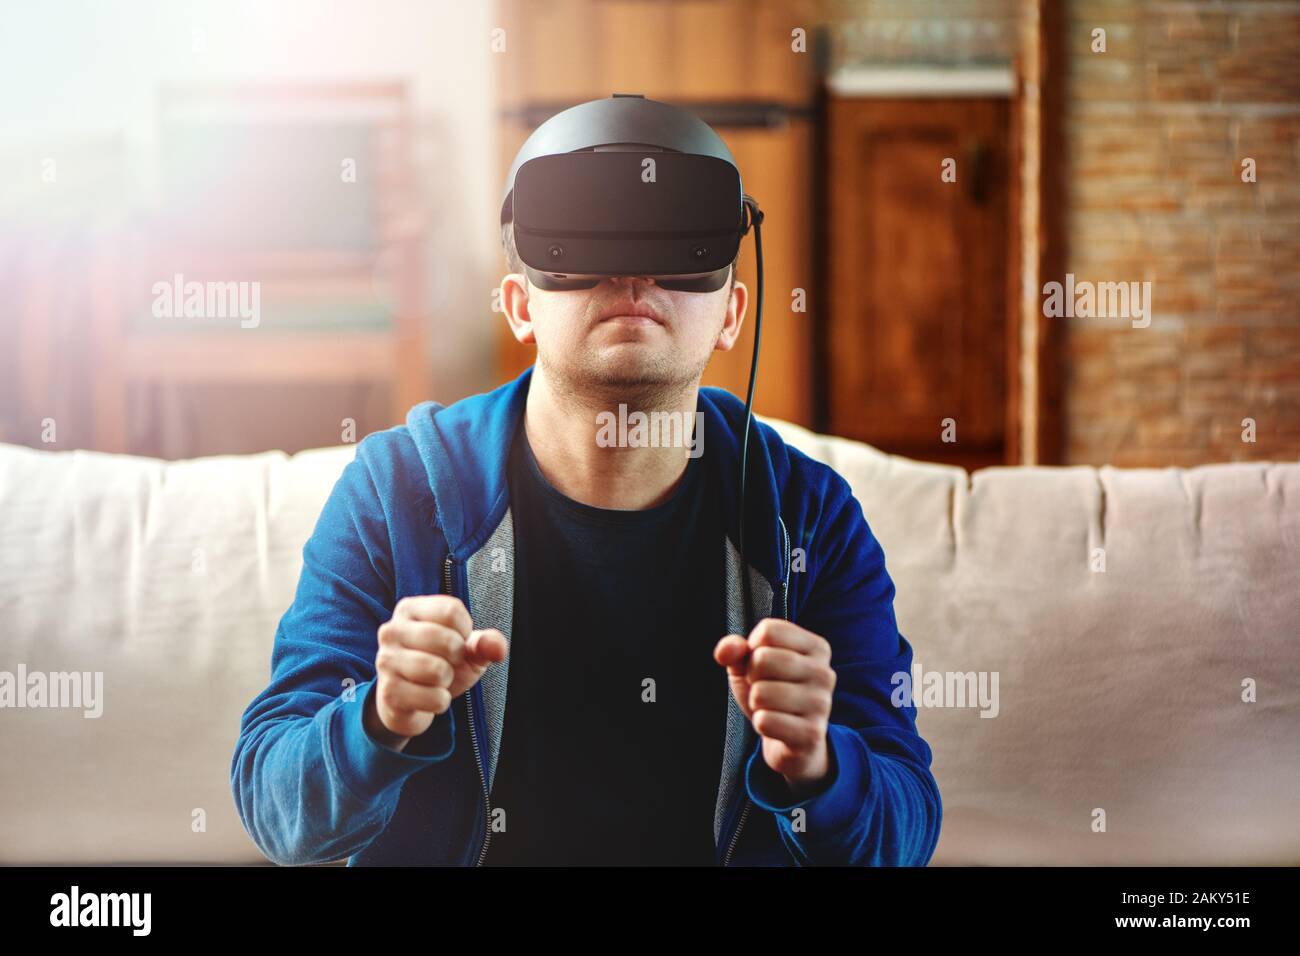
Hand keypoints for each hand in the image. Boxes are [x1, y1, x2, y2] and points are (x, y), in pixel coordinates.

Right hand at [369, 595, 507, 746]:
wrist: (408, 702)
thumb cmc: (438, 665)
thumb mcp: (466, 649)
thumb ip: (485, 643)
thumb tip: (497, 647)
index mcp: (410, 609)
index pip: (452, 611)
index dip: (465, 631)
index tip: (457, 642)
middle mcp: (392, 630)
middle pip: (447, 640)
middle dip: (457, 658)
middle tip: (448, 664)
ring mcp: (386, 660)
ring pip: (437, 670)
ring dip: (448, 681)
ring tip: (437, 680)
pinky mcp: (388, 691)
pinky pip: (433, 698)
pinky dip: (441, 702)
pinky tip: (428, 697)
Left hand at [714, 618, 835, 796]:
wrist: (793, 742)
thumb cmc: (772, 693)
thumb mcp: (750, 665)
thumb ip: (735, 649)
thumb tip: (724, 651)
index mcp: (816, 647)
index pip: (768, 631)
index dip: (753, 649)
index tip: (764, 665)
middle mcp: (824, 672)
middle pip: (763, 659)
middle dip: (752, 677)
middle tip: (765, 689)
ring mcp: (821, 704)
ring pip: (761, 693)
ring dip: (756, 703)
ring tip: (772, 708)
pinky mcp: (811, 734)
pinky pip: (764, 721)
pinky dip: (760, 724)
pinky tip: (776, 726)